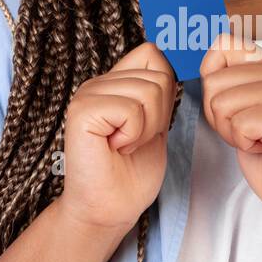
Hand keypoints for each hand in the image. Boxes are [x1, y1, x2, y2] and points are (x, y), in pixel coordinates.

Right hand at [56, 41, 175, 259]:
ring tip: (125, 145)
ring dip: (146, 128)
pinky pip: (131, 109)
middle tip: (135, 140)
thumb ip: (161, 94)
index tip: (155, 120)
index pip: (152, 52)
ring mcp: (88, 94)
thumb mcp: (157, 125)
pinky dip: (133, 135)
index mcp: (115, 83)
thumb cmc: (132, 173)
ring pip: (149, 91)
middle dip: (160, 115)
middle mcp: (99, 83)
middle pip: (159, 75)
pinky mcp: (82, 110)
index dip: (165, 84)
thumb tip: (179, 61)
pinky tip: (116, 148)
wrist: (110, 209)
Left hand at [199, 31, 261, 229]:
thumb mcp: (240, 109)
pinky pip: (238, 124)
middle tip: (249, 131)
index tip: (233, 105)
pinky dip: (243, 143)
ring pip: (222, 103)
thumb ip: (227, 82)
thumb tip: (204, 61)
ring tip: (257, 139)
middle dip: (219, 116)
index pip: (223, 45)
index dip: (213, 79)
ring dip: (231, 131)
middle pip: (214, 81)